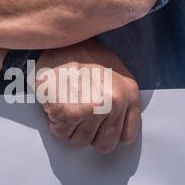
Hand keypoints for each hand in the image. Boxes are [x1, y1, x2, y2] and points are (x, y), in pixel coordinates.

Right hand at [35, 38, 140, 153]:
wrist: (55, 39)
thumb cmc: (81, 53)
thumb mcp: (113, 71)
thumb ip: (119, 99)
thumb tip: (114, 126)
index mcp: (129, 93)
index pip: (125, 137)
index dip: (108, 133)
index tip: (99, 127)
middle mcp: (115, 103)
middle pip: (104, 144)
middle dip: (89, 135)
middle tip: (79, 118)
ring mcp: (93, 109)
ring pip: (81, 141)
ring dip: (70, 129)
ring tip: (66, 106)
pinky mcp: (69, 112)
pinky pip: (62, 133)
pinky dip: (55, 123)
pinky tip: (56, 104)